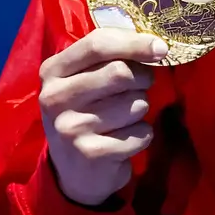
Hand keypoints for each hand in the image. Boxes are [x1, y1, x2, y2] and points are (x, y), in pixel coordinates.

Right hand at [37, 29, 167, 206]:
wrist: (75, 170)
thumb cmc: (89, 112)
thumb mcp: (87, 79)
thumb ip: (112, 57)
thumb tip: (158, 46)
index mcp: (53, 71)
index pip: (97, 44)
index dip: (135, 43)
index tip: (162, 48)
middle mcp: (54, 97)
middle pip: (121, 73)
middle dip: (143, 79)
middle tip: (139, 89)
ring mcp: (70, 127)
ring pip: (136, 104)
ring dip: (141, 109)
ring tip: (123, 118)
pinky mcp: (90, 153)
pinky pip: (141, 133)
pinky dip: (142, 135)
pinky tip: (124, 140)